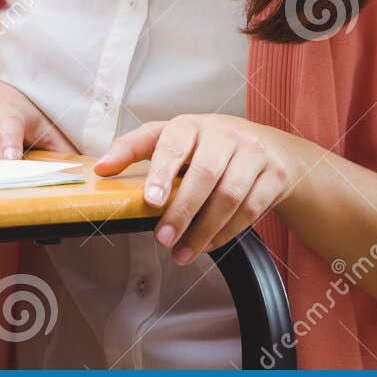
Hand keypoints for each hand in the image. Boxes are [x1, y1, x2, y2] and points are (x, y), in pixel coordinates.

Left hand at [94, 115, 301, 264]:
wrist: (270, 147)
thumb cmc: (208, 145)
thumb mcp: (172, 138)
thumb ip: (135, 149)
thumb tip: (101, 168)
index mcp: (192, 124)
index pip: (173, 143)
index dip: (160, 172)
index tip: (149, 201)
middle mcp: (224, 134)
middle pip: (204, 174)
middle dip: (181, 211)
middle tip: (162, 239)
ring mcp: (253, 152)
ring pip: (230, 195)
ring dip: (204, 230)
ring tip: (182, 252)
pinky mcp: (274, 174)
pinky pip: (250, 209)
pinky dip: (226, 232)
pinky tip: (207, 245)